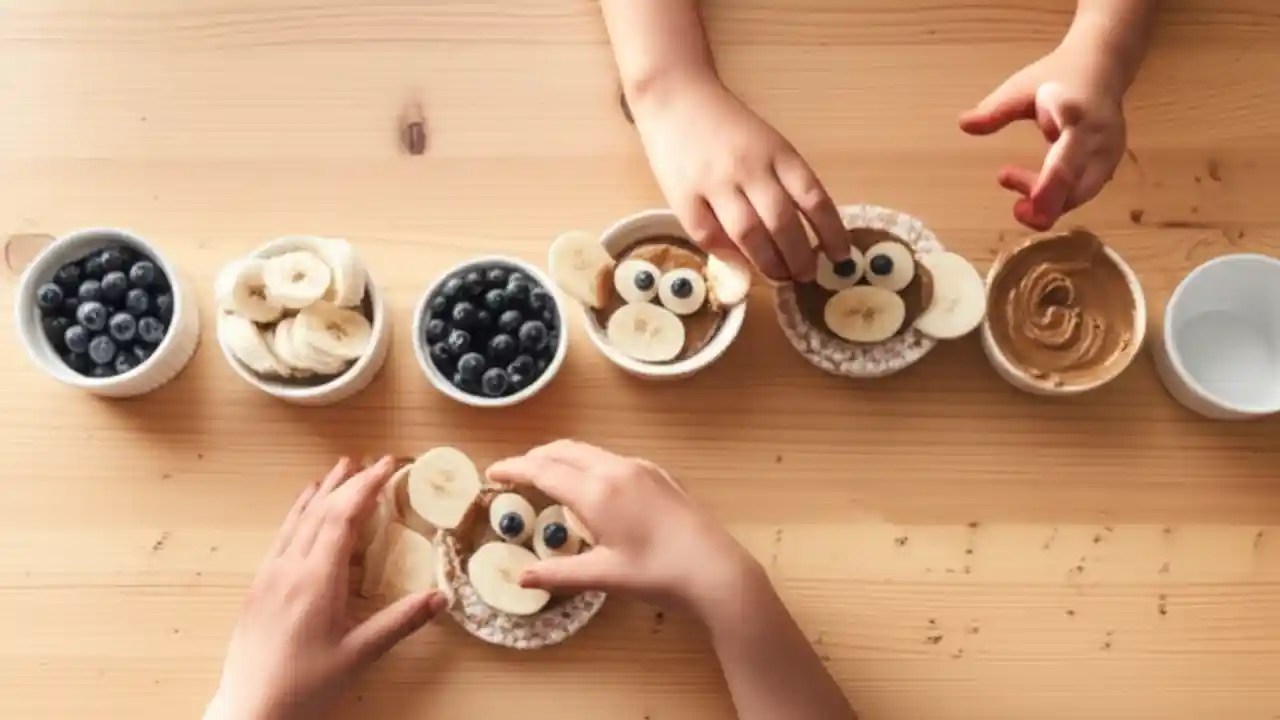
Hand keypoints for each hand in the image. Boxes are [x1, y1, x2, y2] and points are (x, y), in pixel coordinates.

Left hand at [206, 457, 446, 719]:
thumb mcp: (360, 655)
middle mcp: (288, 569)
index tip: (386, 465)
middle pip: (319, 511)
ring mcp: (268, 577)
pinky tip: (302, 515)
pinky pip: (281, 538)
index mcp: (316, 579)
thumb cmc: (305, 687)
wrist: (251, 712)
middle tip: (369, 461)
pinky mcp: (257, 590)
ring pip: (295, 521)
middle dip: (347, 482)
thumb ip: (400, 622)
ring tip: (336, 472)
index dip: (366, 487)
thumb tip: (440, 597)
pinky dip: (298, 515)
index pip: (343, 517)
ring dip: (320, 493)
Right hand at [486, 440, 758, 618]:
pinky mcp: (660, 475)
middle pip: (564, 451)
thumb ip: (558, 573)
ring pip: (590, 451)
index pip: (543, 470)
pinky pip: (613, 460)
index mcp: (597, 491)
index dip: (514, 469)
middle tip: (516, 472)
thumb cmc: (657, 575)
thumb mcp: (602, 576)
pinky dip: (589, 464)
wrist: (716, 570)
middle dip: (536, 458)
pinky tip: (592, 487)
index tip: (492, 471)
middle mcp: (617, 469)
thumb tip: (520, 578)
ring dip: (563, 458)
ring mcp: (641, 468)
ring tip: (548, 477)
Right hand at [629, 74, 848, 282]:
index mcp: (777, 152)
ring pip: (748, 234)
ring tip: (780, 277)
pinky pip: (709, 235)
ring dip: (769, 263)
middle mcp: (749, 167)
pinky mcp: (683, 196)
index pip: (813, 198)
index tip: (840, 256)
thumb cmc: (726, 124)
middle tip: (806, 275)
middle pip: (781, 222)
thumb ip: (783, 181)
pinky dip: (729, 255)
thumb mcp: (766, 142)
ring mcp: (714, 183)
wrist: (674, 96)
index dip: (831, 232)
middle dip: (799, 256)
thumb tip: (802, 234)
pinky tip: (742, 264)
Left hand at [959, 33, 1127, 230]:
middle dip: (1040, 205)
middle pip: (1074, 191)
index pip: (1064, 166)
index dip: (1043, 191)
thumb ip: (996, 109)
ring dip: (1043, 201)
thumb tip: (963, 124)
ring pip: (1078, 196)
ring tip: (1009, 176)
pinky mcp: (1110, 165)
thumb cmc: (1058, 75)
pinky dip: (1055, 196)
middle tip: (1005, 187)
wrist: (1102, 65)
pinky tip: (1032, 183)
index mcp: (1077, 120)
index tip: (1019, 204)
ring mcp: (1109, 156)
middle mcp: (1099, 143)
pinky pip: (1082, 192)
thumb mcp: (1022, 86)